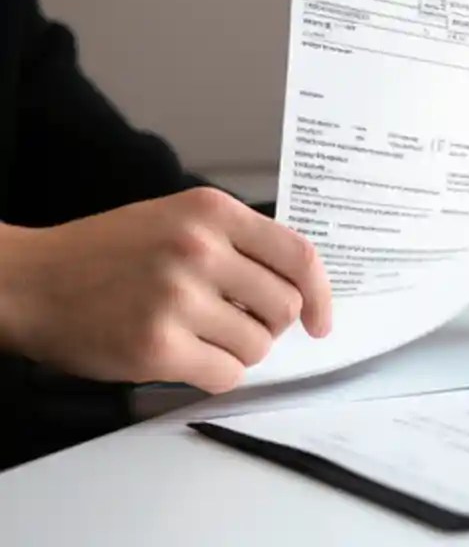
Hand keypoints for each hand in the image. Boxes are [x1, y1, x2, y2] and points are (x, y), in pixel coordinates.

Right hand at [0, 187, 331, 393]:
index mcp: (211, 212)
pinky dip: (215, 374)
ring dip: (238, 350)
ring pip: (258, 346)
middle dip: (269, 325)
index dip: (320, 295)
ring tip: (199, 336)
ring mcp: (178, 298)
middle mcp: (199, 249)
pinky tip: (185, 358)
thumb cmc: (104, 254)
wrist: (28, 281)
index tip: (320, 320)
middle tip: (237, 324)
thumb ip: (236, 242)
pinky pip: (227, 375)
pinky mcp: (157, 347)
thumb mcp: (175, 219)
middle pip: (284, 306)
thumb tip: (297, 287)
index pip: (299, 256)